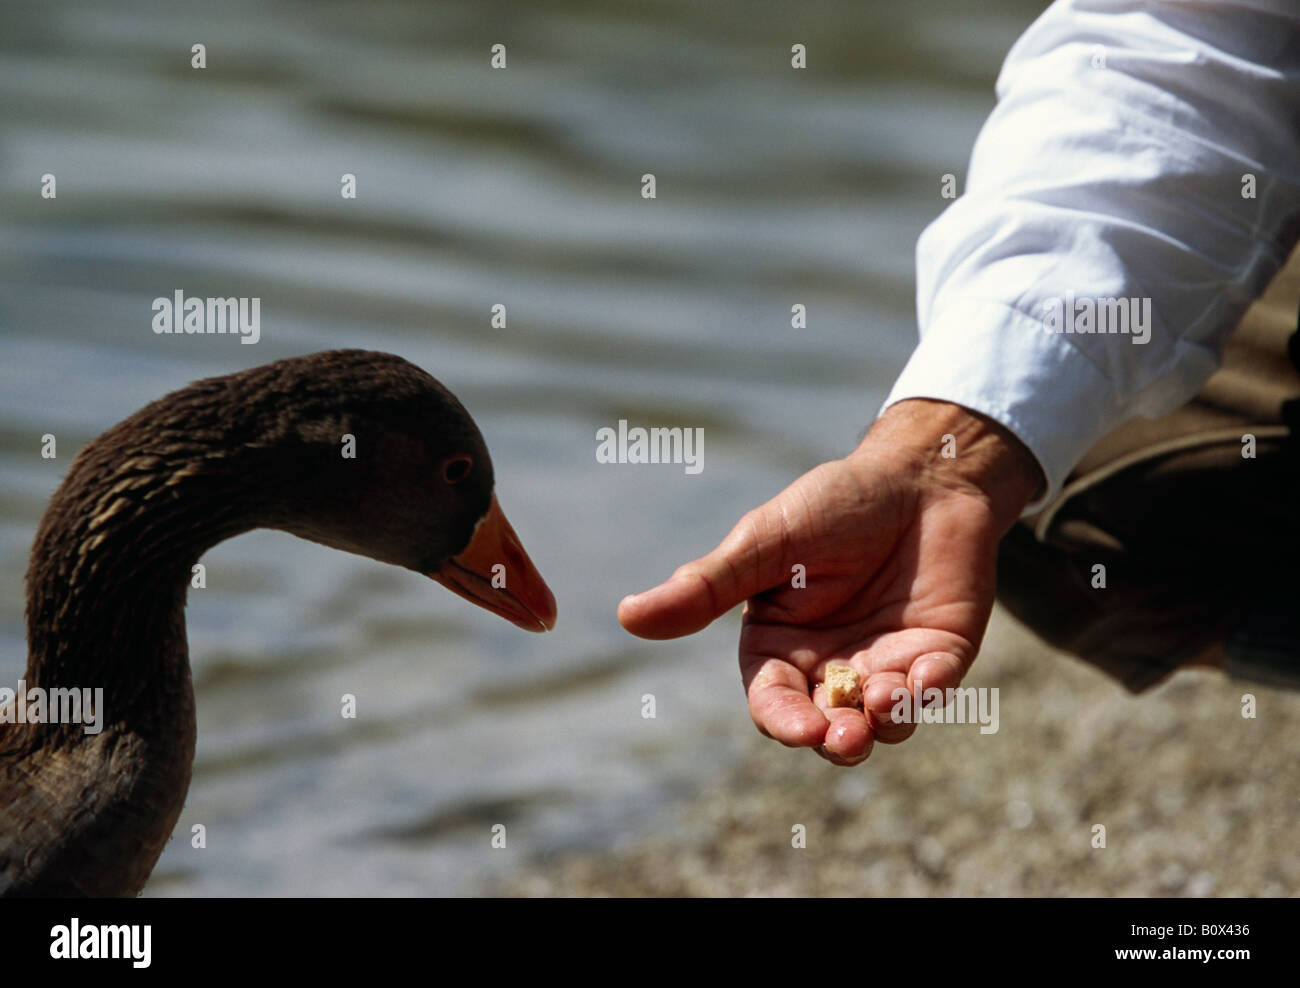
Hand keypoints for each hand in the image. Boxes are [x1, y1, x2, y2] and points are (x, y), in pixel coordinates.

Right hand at [617, 399, 1043, 765]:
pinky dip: (928, 693)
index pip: (773, 701)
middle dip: (836, 738)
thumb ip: (705, 586)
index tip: (800, 728)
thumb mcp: (764, 542)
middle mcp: (830, 666)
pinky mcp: (939, 656)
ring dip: (883, 724)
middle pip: (827, 726)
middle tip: (846, 735)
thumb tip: (627, 616)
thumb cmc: (832, 505)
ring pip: (881, 722)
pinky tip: (924, 679)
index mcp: (779, 645)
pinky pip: (934, 690)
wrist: (918, 475)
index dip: (784, 721)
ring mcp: (887, 665)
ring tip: (885, 704)